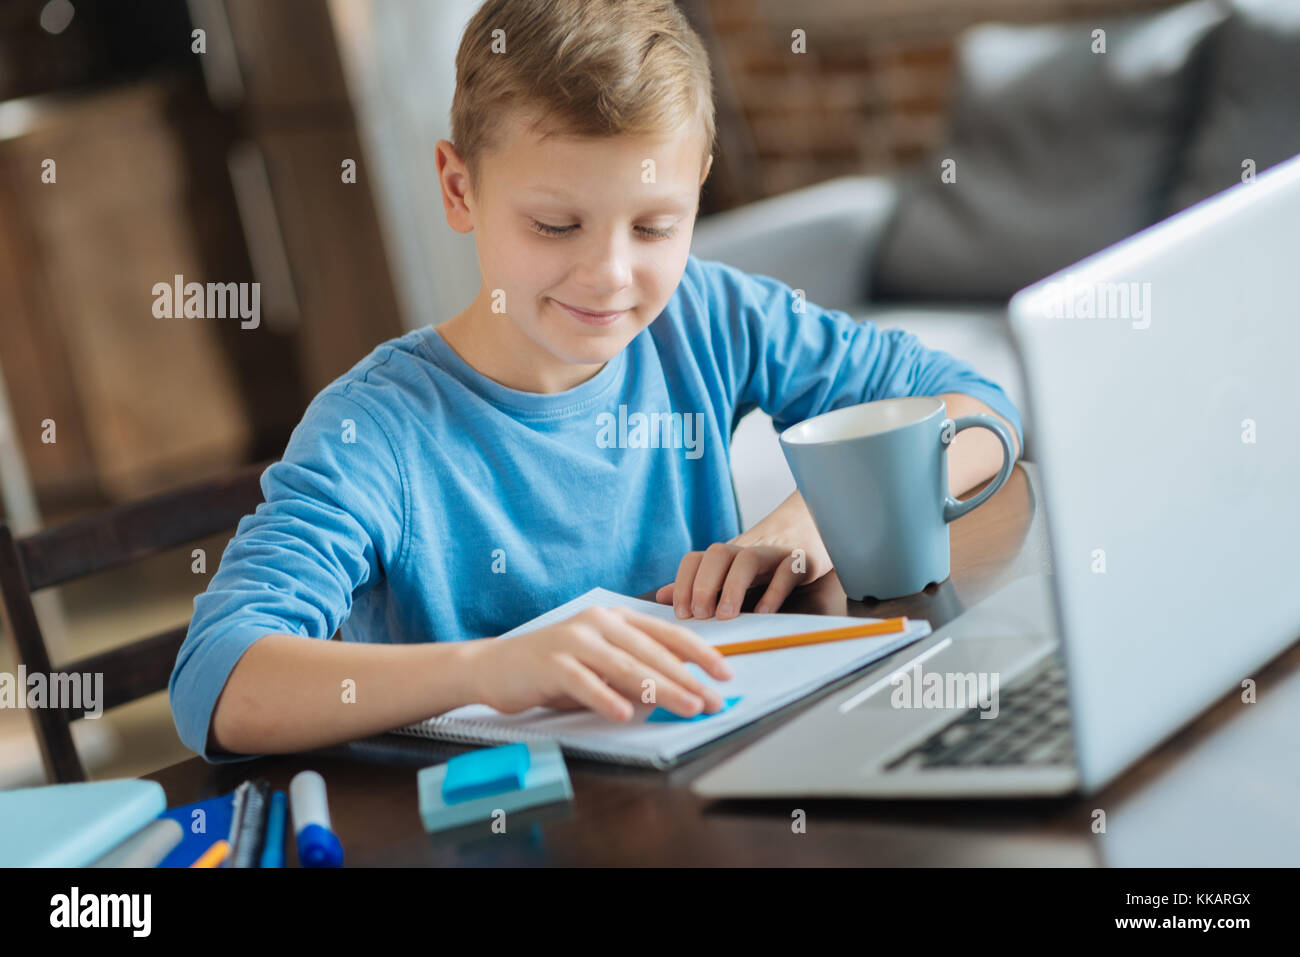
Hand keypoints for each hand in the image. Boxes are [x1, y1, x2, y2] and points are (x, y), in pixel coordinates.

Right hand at [467, 606, 733, 721]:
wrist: (496, 665)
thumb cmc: (555, 667)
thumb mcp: (601, 664)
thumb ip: (636, 670)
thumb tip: (681, 688)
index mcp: (616, 618)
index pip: (667, 633)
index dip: (699, 653)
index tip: (725, 673)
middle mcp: (598, 622)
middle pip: (651, 653)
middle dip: (687, 679)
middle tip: (712, 701)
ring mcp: (574, 640)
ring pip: (625, 666)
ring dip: (660, 690)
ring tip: (686, 708)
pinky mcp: (551, 663)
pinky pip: (584, 682)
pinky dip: (606, 698)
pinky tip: (625, 714)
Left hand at [654, 539, 830, 620]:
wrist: (808, 534)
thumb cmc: (762, 566)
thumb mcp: (728, 574)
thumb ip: (696, 585)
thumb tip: (662, 596)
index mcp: (725, 556)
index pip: (695, 559)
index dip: (683, 584)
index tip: (682, 613)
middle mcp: (745, 551)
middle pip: (717, 554)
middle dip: (704, 585)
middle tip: (701, 615)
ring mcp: (773, 554)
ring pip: (748, 560)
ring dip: (732, 587)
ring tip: (726, 615)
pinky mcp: (800, 562)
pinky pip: (786, 572)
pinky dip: (773, 592)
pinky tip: (763, 612)